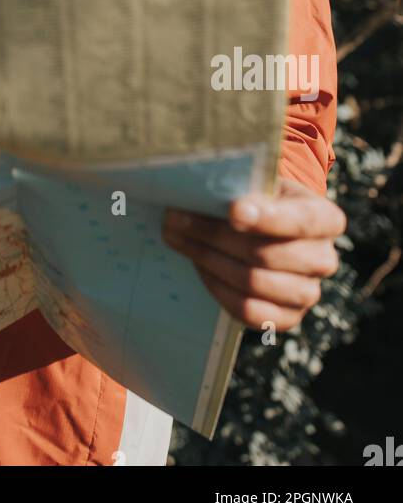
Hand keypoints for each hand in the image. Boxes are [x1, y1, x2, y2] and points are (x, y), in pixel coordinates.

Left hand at [161, 178, 345, 330]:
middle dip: (215, 236)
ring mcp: (308, 293)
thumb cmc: (261, 199)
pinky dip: (218, 288)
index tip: (232, 210)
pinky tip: (199, 266)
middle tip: (176, 219)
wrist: (268, 230)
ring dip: (209, 259)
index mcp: (325, 219)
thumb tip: (199, 191)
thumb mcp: (259, 184)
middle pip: (268, 254)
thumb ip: (241, 187)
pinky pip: (249, 311)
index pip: (300, 221)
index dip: (267, 218)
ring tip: (178, 238)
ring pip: (254, 282)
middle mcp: (323, 259)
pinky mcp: (287, 318)